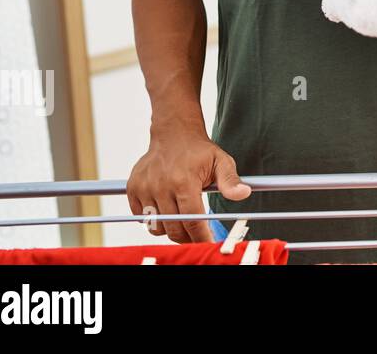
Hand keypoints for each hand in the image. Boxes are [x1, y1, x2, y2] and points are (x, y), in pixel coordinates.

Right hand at [127, 126, 251, 242]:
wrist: (173, 134)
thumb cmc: (199, 150)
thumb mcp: (221, 161)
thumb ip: (231, 180)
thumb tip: (243, 193)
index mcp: (184, 181)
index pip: (193, 220)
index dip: (201, 236)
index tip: (207, 242)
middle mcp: (161, 185)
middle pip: (173, 228)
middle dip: (187, 237)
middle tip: (196, 235)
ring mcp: (144, 187)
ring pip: (156, 227)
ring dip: (170, 229)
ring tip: (181, 219)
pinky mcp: (132, 189)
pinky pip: (142, 218)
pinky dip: (154, 220)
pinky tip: (166, 210)